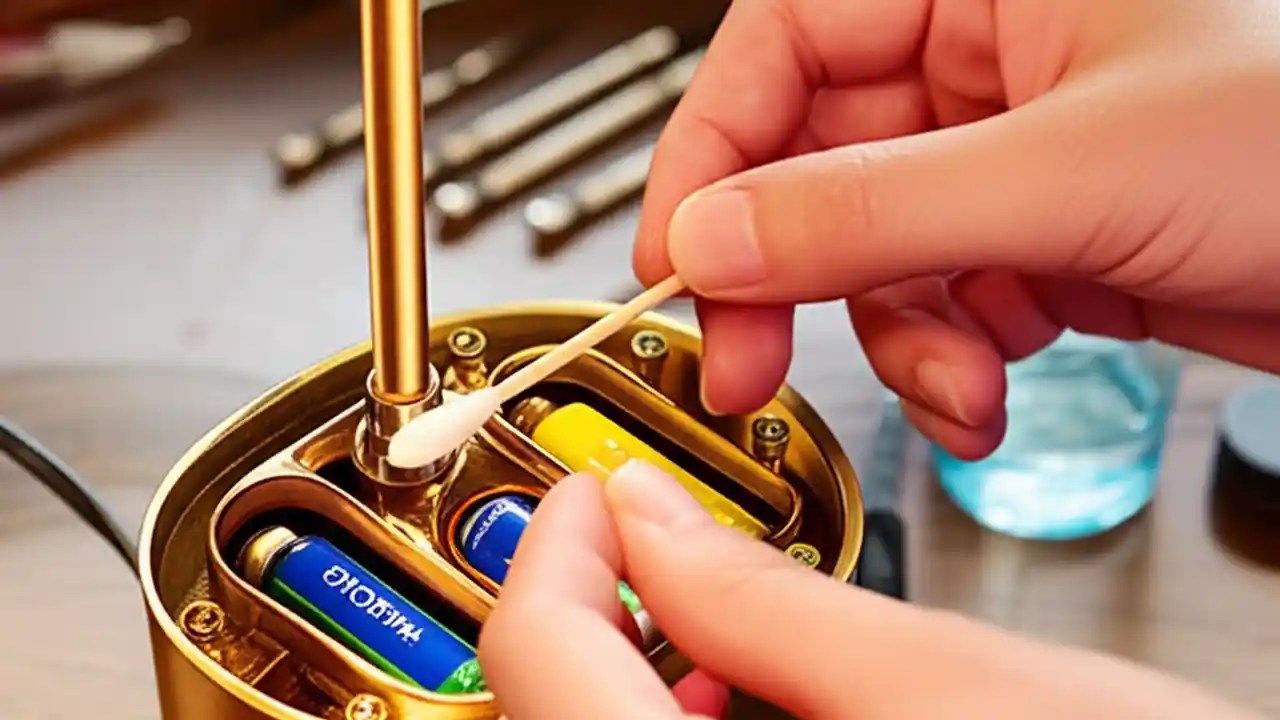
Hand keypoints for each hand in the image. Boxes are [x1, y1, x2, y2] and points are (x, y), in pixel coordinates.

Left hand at [479, 462, 1258, 718]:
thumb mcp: (949, 682)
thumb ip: (767, 597)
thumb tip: (648, 512)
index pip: (539, 663)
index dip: (558, 551)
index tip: (597, 489)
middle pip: (552, 714)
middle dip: (593, 618)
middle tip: (651, 544)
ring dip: (634, 680)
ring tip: (714, 631)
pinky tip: (745, 708)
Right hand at [633, 0, 1279, 458]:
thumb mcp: (1070, 171)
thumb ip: (867, 208)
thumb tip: (714, 236)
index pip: (780, 49)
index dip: (713, 155)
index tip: (680, 258)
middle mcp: (980, 59)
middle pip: (808, 164)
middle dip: (785, 275)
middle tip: (749, 360)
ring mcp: (1001, 157)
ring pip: (867, 253)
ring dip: (895, 336)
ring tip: (958, 383)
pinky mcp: (1033, 238)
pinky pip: (935, 301)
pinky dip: (950, 359)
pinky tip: (995, 380)